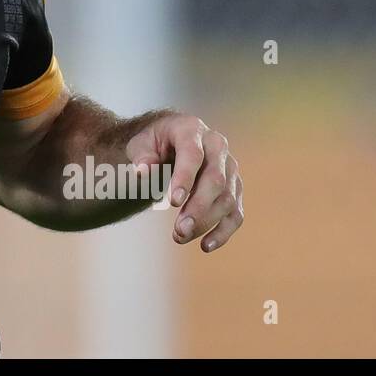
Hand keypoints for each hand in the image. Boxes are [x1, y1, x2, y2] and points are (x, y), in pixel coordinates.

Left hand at [125, 114, 243, 251]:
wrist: (170, 139)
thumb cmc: (153, 142)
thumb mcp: (140, 143)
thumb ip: (142, 156)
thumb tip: (143, 172)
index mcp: (192, 130)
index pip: (192, 155)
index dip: (184, 179)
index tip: (172, 202)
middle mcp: (217, 146)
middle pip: (215, 180)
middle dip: (198, 208)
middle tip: (178, 231)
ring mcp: (229, 167)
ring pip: (227, 199)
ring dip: (206, 222)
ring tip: (180, 237)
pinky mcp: (234, 188)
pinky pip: (236, 213)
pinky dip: (223, 231)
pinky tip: (205, 245)